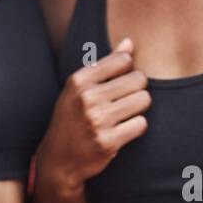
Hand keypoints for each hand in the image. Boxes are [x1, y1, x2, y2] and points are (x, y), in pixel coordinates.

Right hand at [36, 38, 149, 196]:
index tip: (120, 81)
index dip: (128, 69)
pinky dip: (136, 127)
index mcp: (79, 80)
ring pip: (144, 100)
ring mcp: (97, 121)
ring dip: (139, 108)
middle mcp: (87, 98)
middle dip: (137, 89)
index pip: (123, 60)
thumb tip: (129, 42)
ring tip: (124, 114)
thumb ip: (105, 65)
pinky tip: (122, 130)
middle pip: (139, 79)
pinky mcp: (108, 142)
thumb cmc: (71, 118)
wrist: (58, 159)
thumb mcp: (79, 89)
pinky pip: (141, 124)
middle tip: (125, 100)